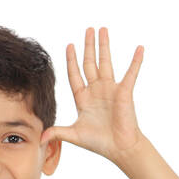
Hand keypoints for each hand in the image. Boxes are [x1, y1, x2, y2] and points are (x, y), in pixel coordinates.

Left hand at [45, 27, 144, 164]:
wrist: (119, 149)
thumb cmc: (99, 143)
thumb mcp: (74, 135)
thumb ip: (57, 132)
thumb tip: (39, 139)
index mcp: (83, 98)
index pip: (75, 74)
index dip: (71, 60)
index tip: (69, 45)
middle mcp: (96, 91)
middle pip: (90, 63)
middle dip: (88, 46)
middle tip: (88, 29)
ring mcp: (111, 90)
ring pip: (106, 63)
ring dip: (104, 46)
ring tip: (103, 29)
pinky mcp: (124, 92)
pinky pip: (131, 73)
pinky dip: (135, 61)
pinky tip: (139, 48)